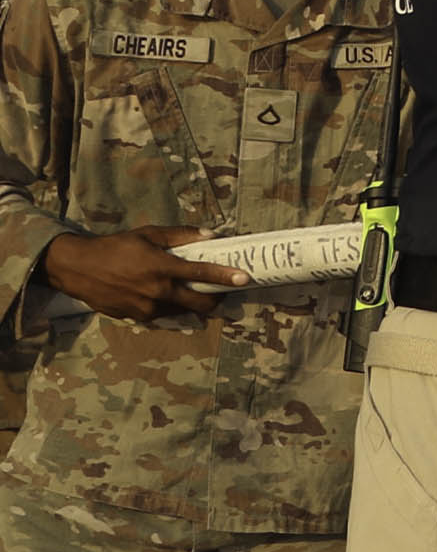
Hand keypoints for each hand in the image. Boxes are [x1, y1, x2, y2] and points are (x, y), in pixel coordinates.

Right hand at [40, 226, 234, 321]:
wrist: (78, 268)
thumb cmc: (115, 247)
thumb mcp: (148, 234)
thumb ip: (180, 235)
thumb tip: (210, 235)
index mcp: (161, 268)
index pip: (201, 273)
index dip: (225, 277)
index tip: (244, 279)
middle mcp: (157, 292)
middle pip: (199, 303)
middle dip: (215, 299)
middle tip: (221, 291)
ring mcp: (146, 308)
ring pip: (182, 311)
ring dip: (191, 303)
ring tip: (191, 290)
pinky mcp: (136, 317)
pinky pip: (162, 314)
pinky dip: (169, 306)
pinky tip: (164, 295)